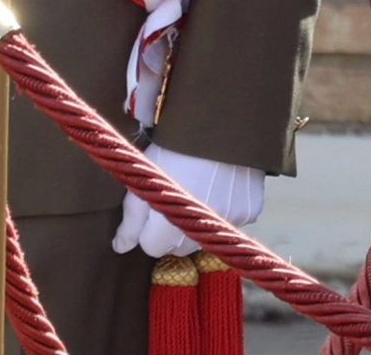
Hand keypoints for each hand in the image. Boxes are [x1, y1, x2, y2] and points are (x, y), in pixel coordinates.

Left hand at [111, 145, 265, 257]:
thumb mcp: (145, 180)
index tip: (154, 206)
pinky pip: (232, 222)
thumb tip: (121, 247)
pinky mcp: (250, 210)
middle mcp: (201, 229)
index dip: (148, 228)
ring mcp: (229, 220)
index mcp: (170, 225)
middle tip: (177, 196)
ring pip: (205, 235)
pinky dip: (225, 210)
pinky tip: (222, 187)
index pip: (151, 248)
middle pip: (179, 247)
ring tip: (200, 190)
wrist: (223, 122)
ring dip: (199, 222)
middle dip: (174, 230)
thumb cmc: (175, 148)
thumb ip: (131, 220)